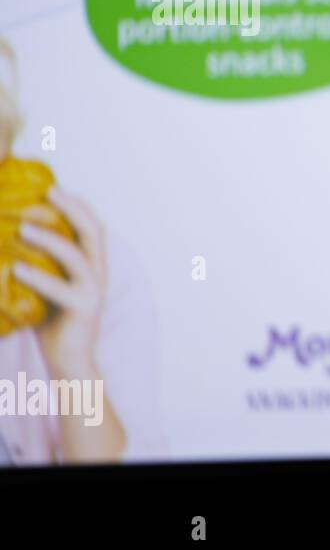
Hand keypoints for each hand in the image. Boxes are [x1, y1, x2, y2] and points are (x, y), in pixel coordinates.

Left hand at [11, 185, 107, 374]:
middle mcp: (99, 273)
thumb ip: (40, 263)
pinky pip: (60, 288)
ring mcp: (93, 291)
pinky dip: (39, 276)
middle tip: (48, 192)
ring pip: (77, 255)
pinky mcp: (83, 309)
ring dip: (50, 239)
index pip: (93, 225)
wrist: (70, 362)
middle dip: (72, 207)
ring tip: (22, 228)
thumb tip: (9, 237)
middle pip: (94, 230)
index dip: (78, 203)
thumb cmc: (53, 322)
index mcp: (93, 264)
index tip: (54, 187)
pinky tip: (17, 268)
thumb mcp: (48, 285)